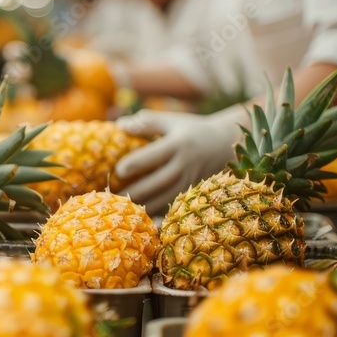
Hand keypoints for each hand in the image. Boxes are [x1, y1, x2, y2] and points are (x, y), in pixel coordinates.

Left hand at [115, 107, 247, 214]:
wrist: (225, 144)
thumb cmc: (189, 130)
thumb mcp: (171, 121)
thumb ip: (146, 122)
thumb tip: (119, 124)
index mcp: (177, 144)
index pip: (151, 157)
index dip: (131, 165)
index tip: (116, 170)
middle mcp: (184, 165)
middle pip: (155, 184)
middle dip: (132, 192)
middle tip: (111, 195)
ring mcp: (189, 183)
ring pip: (163, 200)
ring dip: (141, 206)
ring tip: (119, 208)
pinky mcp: (192, 195)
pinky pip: (171, 208)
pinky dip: (154, 213)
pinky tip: (137, 215)